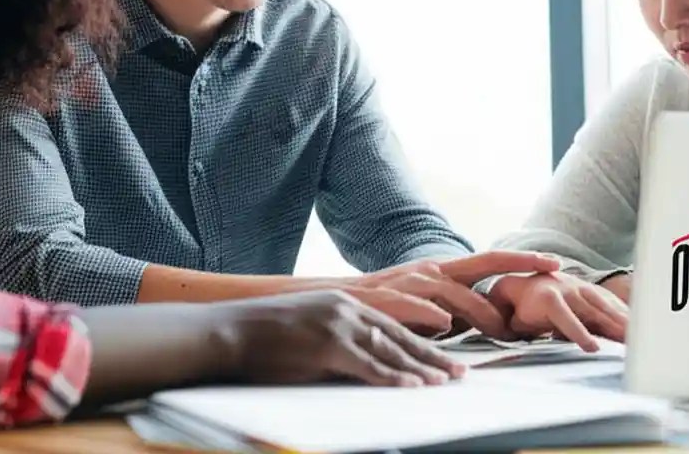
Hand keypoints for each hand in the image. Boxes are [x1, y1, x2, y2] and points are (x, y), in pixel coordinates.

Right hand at [218, 290, 467, 386]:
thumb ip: (337, 341)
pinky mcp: (328, 345)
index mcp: (343, 301)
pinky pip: (370, 366)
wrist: (228, 331)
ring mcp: (338, 324)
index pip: (391, 323)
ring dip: (422, 368)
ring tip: (446, 381)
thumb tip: (360, 363)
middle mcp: (347, 307)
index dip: (420, 341)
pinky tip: (413, 386)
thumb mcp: (308, 328)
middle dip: (433, 355)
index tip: (442, 355)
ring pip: (391, 349)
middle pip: (401, 335)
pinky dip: (394, 377)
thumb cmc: (260, 336)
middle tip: (459, 371)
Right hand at [353, 251, 559, 339]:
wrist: (335, 300)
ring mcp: (412, 283)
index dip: (522, 261)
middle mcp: (432, 270)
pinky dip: (432, 316)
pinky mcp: (391, 299)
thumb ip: (452, 309)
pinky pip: (416, 308)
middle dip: (519, 269)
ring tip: (502, 332)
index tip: (554, 263)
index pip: (489, 262)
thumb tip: (482, 322)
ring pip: (454, 294)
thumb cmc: (385, 306)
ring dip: (480, 313)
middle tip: (550, 279)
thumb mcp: (424, 303)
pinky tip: (446, 327)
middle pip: (482, 266)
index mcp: (442, 271)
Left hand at [488, 272, 628, 349]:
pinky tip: (642, 329)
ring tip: (644, 340)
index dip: (577, 332)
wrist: (521, 277)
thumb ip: (508, 324)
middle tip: (634, 345)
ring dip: (625, 322)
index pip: (563, 316)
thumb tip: (508, 335)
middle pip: (594, 312)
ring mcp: (583, 289)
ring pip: (607, 307)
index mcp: (546, 297)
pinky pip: (612, 304)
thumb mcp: (505, 312)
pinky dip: (627, 315)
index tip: (592, 349)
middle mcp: (568, 291)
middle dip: (614, 328)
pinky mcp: (592, 292)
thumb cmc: (512, 300)